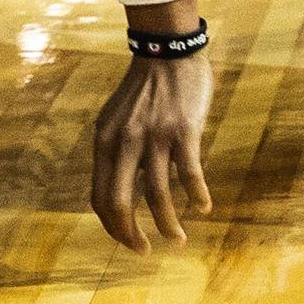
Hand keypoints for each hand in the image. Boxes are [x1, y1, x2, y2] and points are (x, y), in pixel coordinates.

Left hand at [89, 49, 214, 252]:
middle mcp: (125, 142)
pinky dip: (197, 196)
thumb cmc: (144, 90)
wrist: (167, 52)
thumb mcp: (116, 120)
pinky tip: (203, 207)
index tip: (127, 240)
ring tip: (178, 239)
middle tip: (144, 251)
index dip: (112, 226)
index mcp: (105, 142)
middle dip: (131, 235)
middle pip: (121, 203)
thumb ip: (114, 153)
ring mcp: (155, 137)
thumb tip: (118, 195)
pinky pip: (190, 175)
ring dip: (168, 225)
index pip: (100, 197)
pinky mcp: (184, 131)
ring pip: (158, 196)